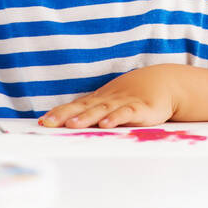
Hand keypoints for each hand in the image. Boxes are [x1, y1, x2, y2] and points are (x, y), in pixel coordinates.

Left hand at [38, 65, 180, 127]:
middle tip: (48, 123)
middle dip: (65, 115)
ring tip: (72, 125)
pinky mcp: (140, 109)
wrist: (164, 83)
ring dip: (86, 117)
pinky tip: (106, 124)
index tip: (43, 121)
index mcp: (99, 99)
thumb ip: (92, 111)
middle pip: (83, 107)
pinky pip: (126, 113)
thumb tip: (67, 123)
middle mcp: (107, 100)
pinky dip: (116, 118)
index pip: (75, 106)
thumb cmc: (132, 95)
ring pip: (102, 110)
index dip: (59, 113)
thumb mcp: (110, 102)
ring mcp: (123, 103)